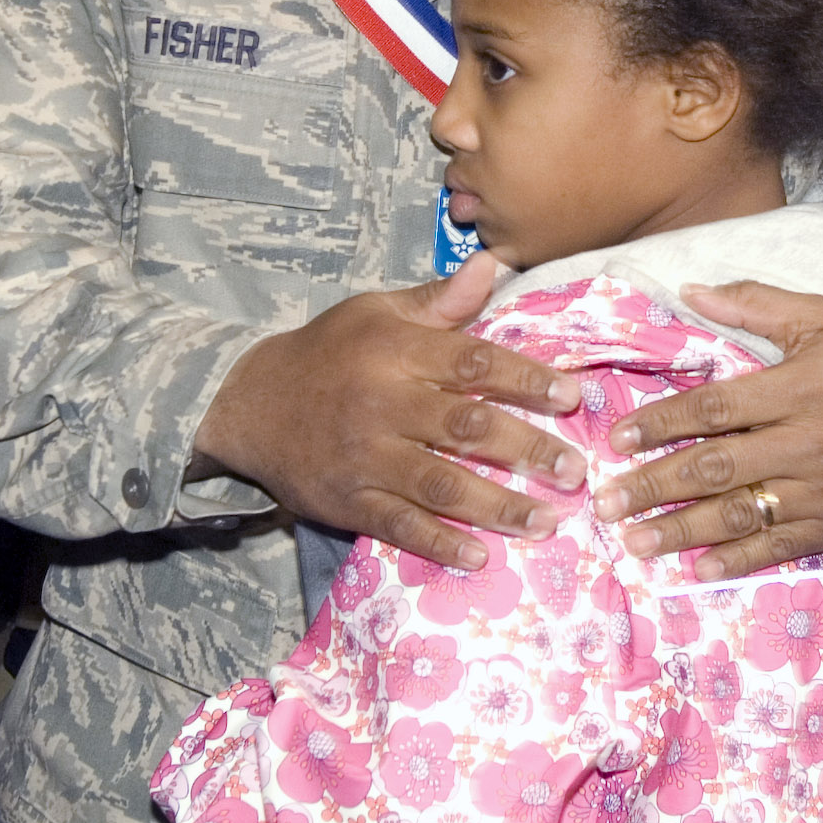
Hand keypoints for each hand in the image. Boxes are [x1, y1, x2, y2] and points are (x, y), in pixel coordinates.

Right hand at [190, 251, 583, 569]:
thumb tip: (495, 265)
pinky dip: (440, 542)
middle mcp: (383, 402)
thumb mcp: (376, 312)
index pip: (472, 361)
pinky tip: (481, 557)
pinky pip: (398, 525)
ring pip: (439, 483)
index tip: (571, 396)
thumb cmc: (327, 352)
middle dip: (526, 448)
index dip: (525, 378)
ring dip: (497, 505)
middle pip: (465, 426)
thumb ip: (439, 300)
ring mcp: (365, 456)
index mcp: (395, 349)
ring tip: (547, 520)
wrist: (248, 404)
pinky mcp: (347, 500)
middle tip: (575, 469)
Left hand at [593, 281, 822, 578]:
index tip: (619, 439)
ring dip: (682, 532)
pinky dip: (738, 560)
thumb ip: (755, 304)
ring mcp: (822, 489)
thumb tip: (691, 289)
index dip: (662, 424)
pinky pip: (781, 546)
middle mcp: (805, 443)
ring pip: (741, 515)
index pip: (714, 410)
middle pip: (716, 469)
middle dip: (655, 487)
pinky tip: (698, 570)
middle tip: (607, 503)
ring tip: (635, 543)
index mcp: (796, 388)